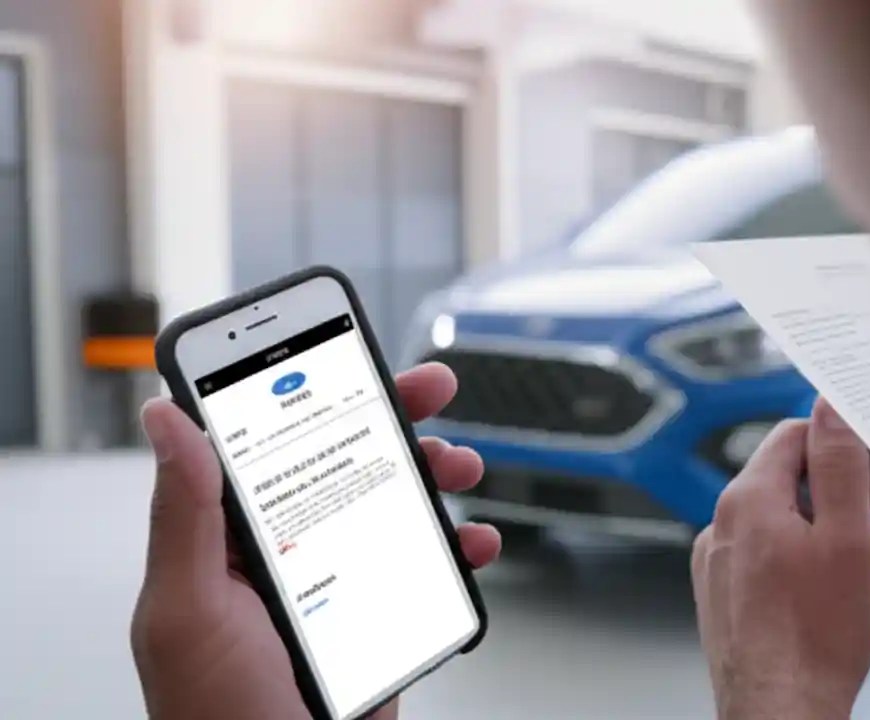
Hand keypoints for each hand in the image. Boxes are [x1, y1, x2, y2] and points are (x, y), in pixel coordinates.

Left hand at [131, 363, 500, 719]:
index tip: (344, 350)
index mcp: (226, 539)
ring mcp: (335, 582)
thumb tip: (167, 419)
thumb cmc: (215, 718)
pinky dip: (458, 545)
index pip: (267, 440)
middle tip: (429, 391)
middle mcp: (283, 550)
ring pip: (392, 503)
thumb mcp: (187, 610)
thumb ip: (183, 515)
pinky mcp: (378, 614)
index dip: (307, 388)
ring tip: (461, 467)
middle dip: (392, 417)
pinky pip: (424, 563)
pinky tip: (472, 541)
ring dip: (434, 475)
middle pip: (342, 458)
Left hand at [692, 399, 869, 719]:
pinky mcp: (720, 591)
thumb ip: (839, 465)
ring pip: (773, 512)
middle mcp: (720, 523)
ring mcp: (716, 559)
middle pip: (783, 472)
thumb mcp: (846, 538)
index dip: (843, 442)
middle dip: (834, 480)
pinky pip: (759, 548)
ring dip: (816, 515)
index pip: (795, 433)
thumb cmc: (817, 638)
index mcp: (748, 500)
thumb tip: (832, 406)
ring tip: (853, 551)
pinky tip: (819, 582)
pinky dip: (792, 549)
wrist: (779, 712)